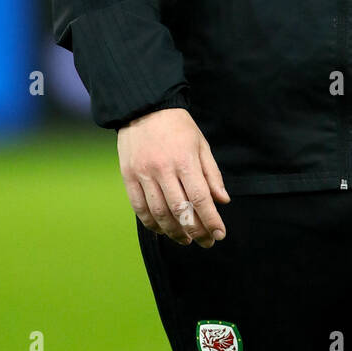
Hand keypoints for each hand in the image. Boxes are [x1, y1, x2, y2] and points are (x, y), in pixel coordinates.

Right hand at [117, 107, 229, 247]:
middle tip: (206, 242)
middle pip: (180, 210)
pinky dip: (151, 223)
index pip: (200, 198)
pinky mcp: (128, 177)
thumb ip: (212, 174)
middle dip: (196, 231)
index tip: (220, 234)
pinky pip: (139, 208)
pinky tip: (163, 230)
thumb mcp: (201, 145)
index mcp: (185, 159)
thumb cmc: (178, 127)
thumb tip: (223, 201)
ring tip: (186, 240)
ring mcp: (143, 174)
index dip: (211, 220)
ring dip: (174, 232)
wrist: (144, 108)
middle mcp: (163, 169)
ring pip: (159, 213)